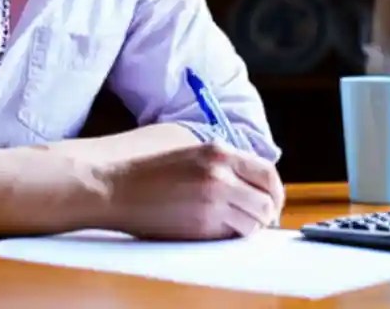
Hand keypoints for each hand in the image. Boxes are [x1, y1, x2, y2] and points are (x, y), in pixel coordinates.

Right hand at [97, 140, 284, 239]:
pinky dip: (228, 236)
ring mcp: (211, 203)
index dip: (275, 192)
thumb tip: (254, 184)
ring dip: (247, 228)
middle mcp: (220, 176)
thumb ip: (224, 163)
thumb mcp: (191, 152)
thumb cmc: (149, 171)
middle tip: (253, 219)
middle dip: (265, 214)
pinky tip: (212, 228)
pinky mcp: (200, 227)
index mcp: (219, 152)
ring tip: (229, 223)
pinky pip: (230, 237)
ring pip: (253, 225)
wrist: (114, 188)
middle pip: (267, 203)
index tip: (271, 202)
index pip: (268, 174)